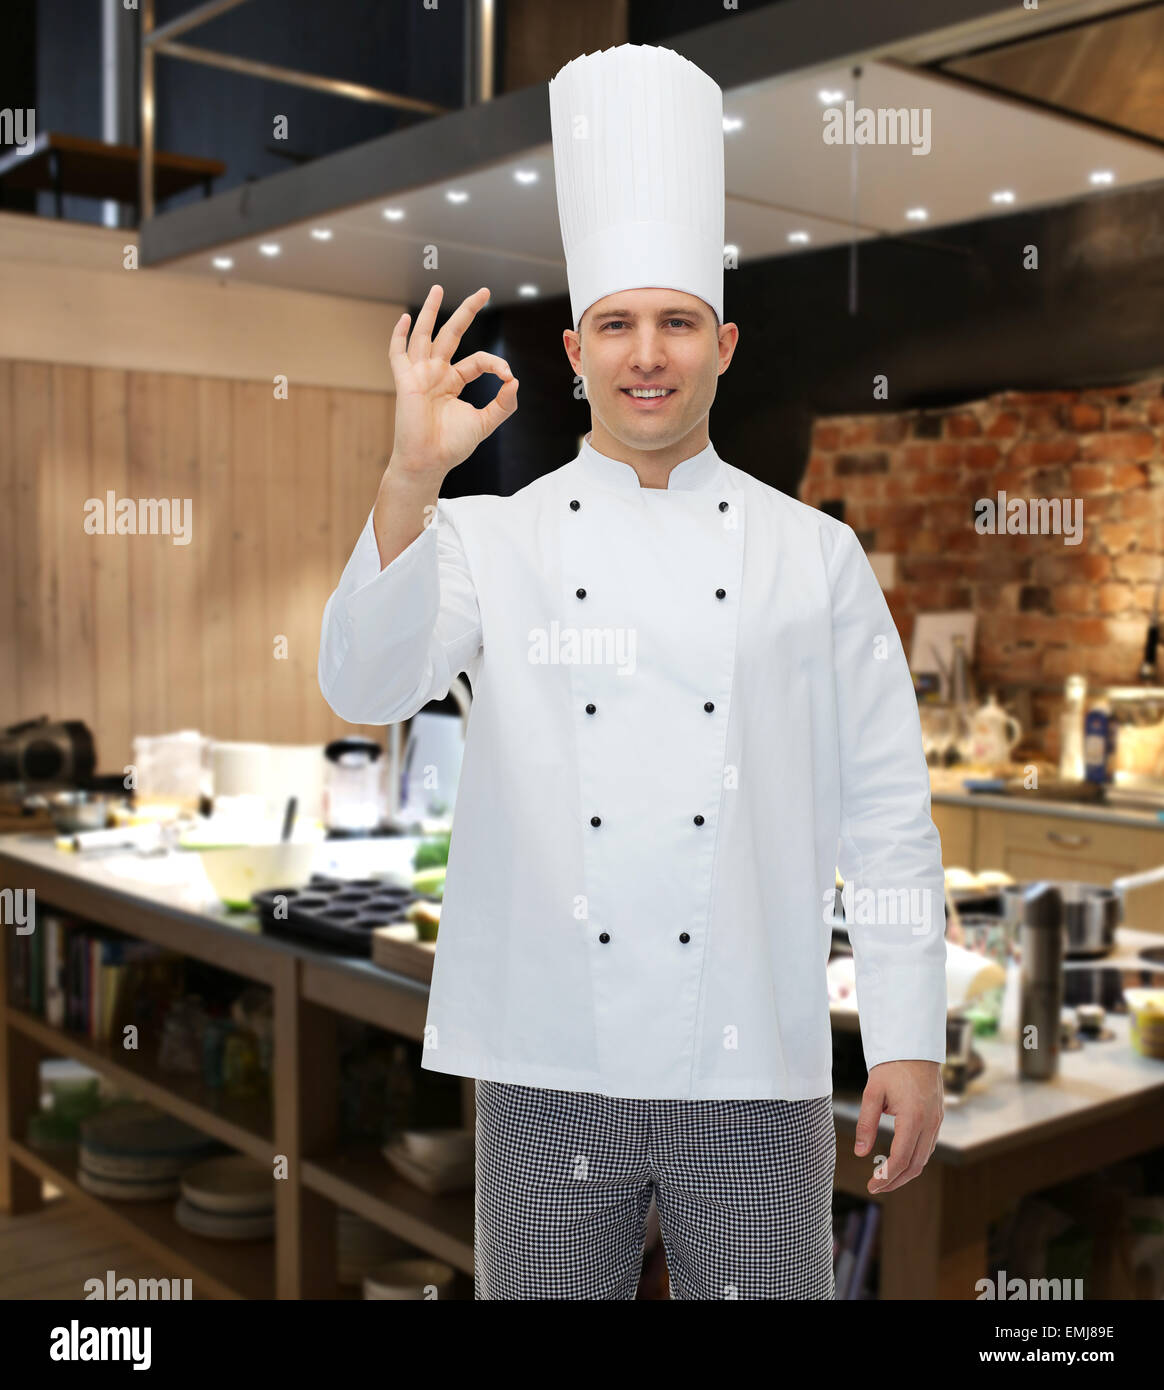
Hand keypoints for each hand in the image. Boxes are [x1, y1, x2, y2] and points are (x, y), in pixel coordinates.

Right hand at [388, 284, 517, 476]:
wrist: (430, 462)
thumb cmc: (452, 445)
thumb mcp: (485, 422)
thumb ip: (503, 403)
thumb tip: (514, 380)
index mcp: (453, 382)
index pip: (478, 360)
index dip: (496, 364)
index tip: (508, 376)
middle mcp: (436, 374)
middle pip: (452, 334)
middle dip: (467, 312)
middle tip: (483, 291)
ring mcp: (420, 375)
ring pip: (425, 335)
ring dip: (431, 311)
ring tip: (438, 288)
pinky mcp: (406, 381)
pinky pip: (398, 354)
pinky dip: (399, 336)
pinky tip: (404, 318)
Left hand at [854, 1059, 942, 1193]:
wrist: (914, 1046)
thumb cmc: (891, 1066)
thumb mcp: (872, 1092)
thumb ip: (866, 1123)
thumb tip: (860, 1153)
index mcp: (913, 1117)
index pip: (901, 1158)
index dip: (886, 1177)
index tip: (871, 1186)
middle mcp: (930, 1122)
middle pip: (915, 1165)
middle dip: (896, 1181)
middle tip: (876, 1187)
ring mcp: (937, 1120)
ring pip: (925, 1158)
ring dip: (906, 1172)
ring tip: (886, 1178)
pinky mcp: (938, 1116)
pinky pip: (929, 1146)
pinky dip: (915, 1158)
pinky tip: (901, 1161)